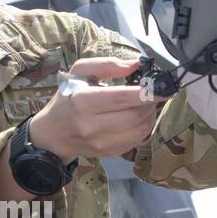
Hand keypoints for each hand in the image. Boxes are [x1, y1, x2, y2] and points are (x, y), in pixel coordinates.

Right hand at [27, 58, 158, 161]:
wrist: (53, 134)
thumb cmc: (67, 98)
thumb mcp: (79, 72)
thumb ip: (107, 64)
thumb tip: (137, 64)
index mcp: (83, 101)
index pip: (122, 98)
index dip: (147, 92)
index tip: (163, 86)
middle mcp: (91, 126)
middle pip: (135, 115)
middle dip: (150, 103)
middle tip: (153, 93)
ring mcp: (101, 143)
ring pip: (140, 129)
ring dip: (150, 115)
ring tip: (146, 104)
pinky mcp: (109, 153)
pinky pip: (137, 140)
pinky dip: (144, 127)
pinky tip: (138, 117)